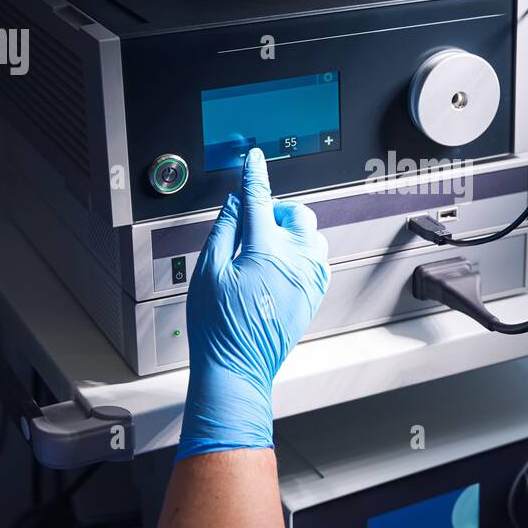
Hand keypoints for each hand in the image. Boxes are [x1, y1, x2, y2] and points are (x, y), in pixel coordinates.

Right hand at [176, 148, 329, 458]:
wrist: (238, 367)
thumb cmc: (219, 326)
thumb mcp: (208, 271)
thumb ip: (225, 229)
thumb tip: (236, 203)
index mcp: (265, 251)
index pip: (259, 199)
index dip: (254, 174)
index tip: (253, 159)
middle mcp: (295, 261)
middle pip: (296, 213)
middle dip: (275, 210)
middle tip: (252, 225)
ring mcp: (310, 277)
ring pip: (312, 234)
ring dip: (291, 231)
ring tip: (265, 248)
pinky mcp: (315, 293)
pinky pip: (318, 258)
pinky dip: (303, 252)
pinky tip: (280, 265)